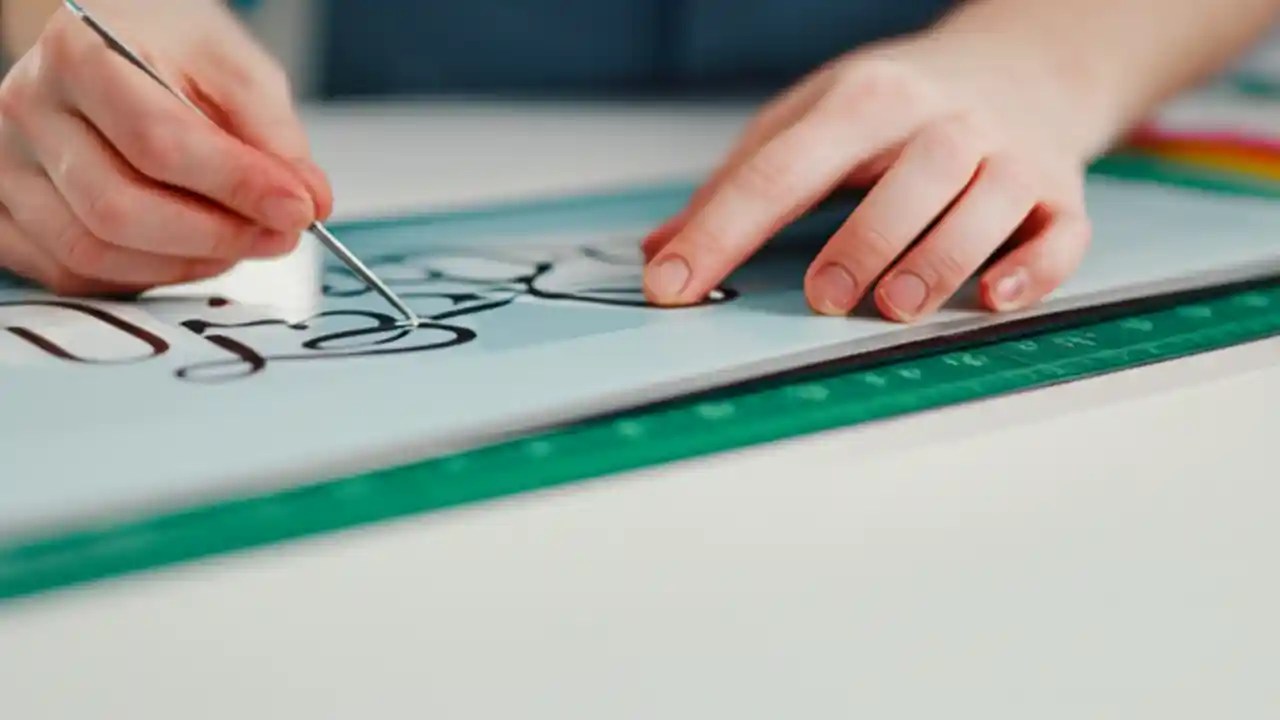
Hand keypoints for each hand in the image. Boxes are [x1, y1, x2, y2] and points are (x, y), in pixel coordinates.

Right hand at [0, 0, 331, 294]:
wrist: (113, 44)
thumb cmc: (172, 53)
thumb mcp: (238, 72)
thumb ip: (275, 138)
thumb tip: (309, 204)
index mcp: (80, 54)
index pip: (159, 142)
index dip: (236, 186)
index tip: (298, 209)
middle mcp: (29, 110)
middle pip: (119, 209)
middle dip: (216, 237)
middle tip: (280, 236)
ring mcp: (7, 166)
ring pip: (94, 251)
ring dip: (186, 263)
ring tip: (240, 240)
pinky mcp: (6, 215)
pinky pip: (73, 274)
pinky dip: (144, 277)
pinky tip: (189, 252)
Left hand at [641, 33, 1101, 321]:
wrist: (1022, 65)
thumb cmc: (897, 105)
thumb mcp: (812, 117)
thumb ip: (739, 182)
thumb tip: (660, 250)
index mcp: (865, 98)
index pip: (783, 168)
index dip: (723, 230)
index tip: (674, 286)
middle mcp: (943, 121)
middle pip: (906, 178)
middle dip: (862, 240)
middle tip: (819, 299)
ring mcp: (1008, 155)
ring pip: (985, 205)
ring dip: (940, 259)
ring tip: (894, 308)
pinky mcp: (1059, 193)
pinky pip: (1059, 233)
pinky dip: (1033, 270)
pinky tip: (993, 298)